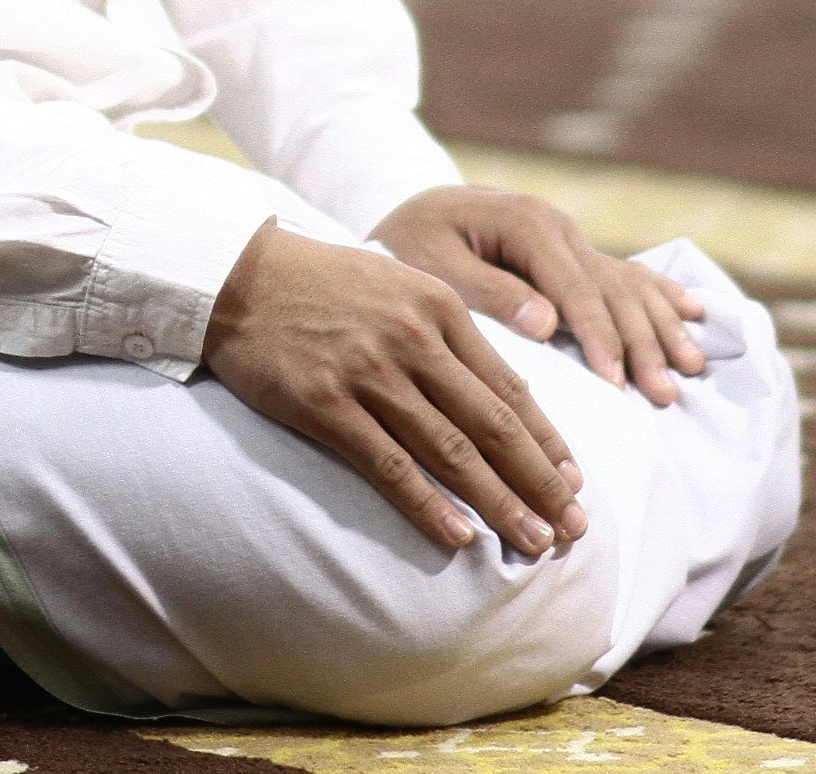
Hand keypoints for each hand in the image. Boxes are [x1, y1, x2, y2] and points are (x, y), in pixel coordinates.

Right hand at [201, 223, 588, 555]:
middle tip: (574, 528)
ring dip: (499, 502)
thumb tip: (500, 396)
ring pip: (451, 450)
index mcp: (440, 308)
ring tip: (535, 541)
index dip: (547, 441)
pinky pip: (388, 465)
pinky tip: (460, 536)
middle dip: (540, 481)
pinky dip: (429, 505)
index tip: (575, 483)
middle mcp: (414, 339)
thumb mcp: (400, 287)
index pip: (510, 387)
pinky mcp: (326, 403)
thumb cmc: (325, 285)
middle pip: (493, 424)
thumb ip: (447, 334)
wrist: (239, 273)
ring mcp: (370, 372)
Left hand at [371, 186, 707, 405]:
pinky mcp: (573, 253)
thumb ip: (487, 290)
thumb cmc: (409, 242)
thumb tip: (547, 323)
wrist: (410, 211)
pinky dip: (662, 296)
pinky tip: (695, 313)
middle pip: (611, 291)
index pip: (573, 287)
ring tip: (690, 369)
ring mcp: (571, 238)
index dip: (598, 336)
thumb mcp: (431, 264)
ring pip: (628, 286)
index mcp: (526, 223)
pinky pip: (627, 274)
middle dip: (641, 344)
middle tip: (665, 394)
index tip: (616, 383)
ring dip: (661, 328)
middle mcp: (558, 226)